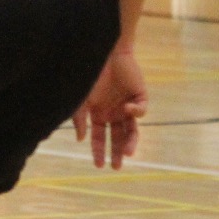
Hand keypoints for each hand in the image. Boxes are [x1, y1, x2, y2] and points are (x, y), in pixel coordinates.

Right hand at [75, 49, 147, 169]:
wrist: (103, 52)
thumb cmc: (89, 75)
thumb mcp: (79, 100)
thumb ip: (78, 119)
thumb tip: (80, 139)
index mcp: (98, 115)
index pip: (99, 138)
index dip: (99, 151)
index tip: (99, 165)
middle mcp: (113, 113)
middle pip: (117, 138)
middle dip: (116, 153)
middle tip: (116, 167)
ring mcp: (126, 106)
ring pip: (132, 130)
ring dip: (130, 142)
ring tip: (128, 152)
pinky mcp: (139, 97)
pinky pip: (140, 111)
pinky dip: (135, 112)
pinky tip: (127, 109)